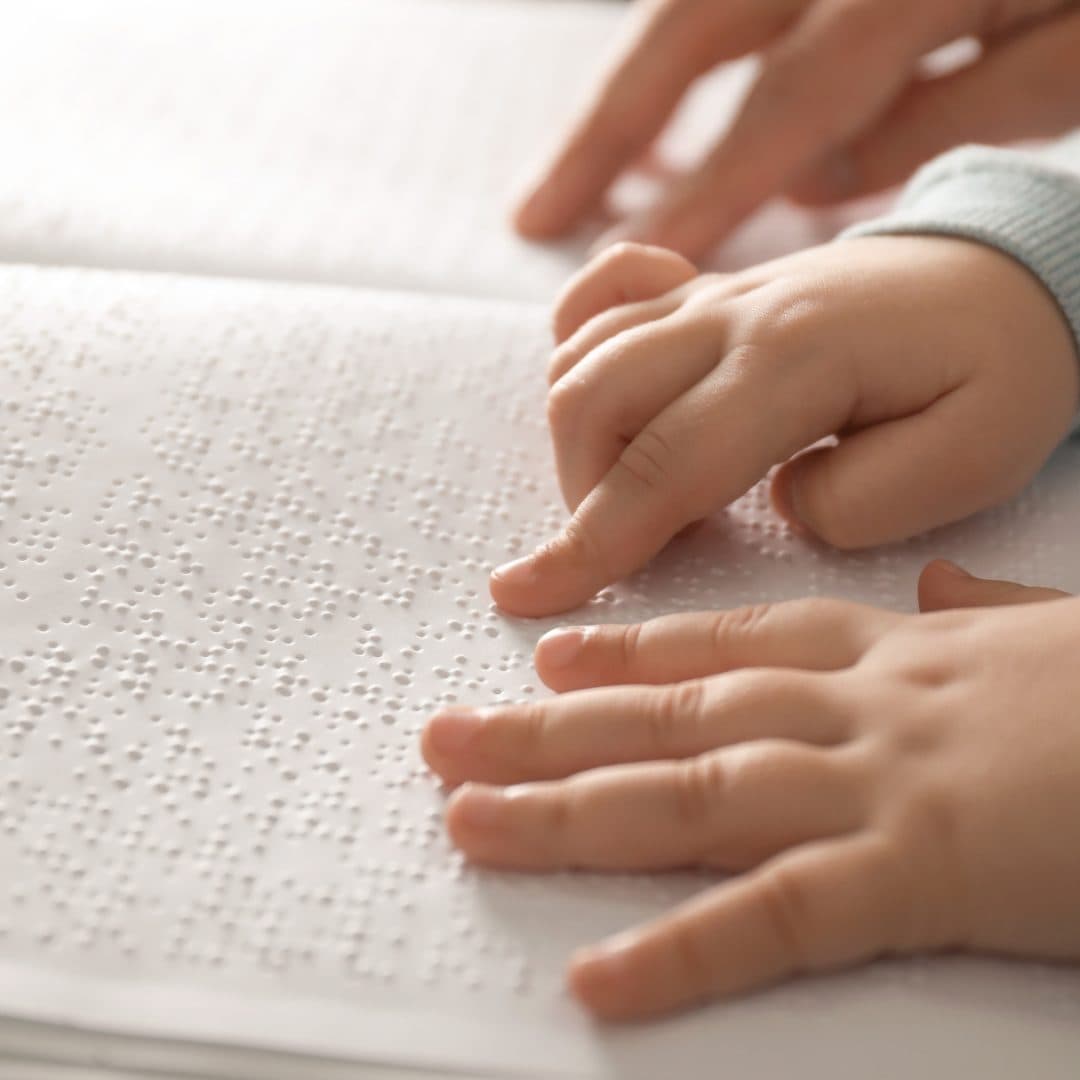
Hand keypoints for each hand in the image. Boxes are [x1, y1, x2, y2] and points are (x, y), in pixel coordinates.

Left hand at [423, 562, 1078, 1020]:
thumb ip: (986, 616)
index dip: (631, 649)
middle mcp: (859, 708)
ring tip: (467, 821)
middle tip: (444, 732)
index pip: (730, 641)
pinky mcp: (924, 873)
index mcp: (893, 653)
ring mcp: (880, 786)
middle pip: (672, 713)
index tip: (550, 654)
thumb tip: (946, 595)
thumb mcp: (1059, 634)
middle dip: (548, 727)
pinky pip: (778, 918)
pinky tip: (600, 985)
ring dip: (569, 812)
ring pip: (689, 793)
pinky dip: (685, 953)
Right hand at [488, 239, 1077, 616]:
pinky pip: (601, 297)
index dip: (590, 542)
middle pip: (591, 403)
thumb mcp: (976, 458)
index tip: (523, 595)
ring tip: (646, 495)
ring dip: (582, 446)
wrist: (1002, 276)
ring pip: (582, 358)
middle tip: (640, 548)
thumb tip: (774, 504)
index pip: (664, 464)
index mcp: (795, 358)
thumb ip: (862, 502)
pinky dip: (576, 348)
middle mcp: (733, 314)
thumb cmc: (998, 372)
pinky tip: (610, 393)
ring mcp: (711, 294)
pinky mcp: (702, 290)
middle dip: (584, 499)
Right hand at [514, 0, 1079, 259]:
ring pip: (700, 2)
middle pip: (698, 27)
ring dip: (632, 90)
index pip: (788, 101)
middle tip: (536, 212)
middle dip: (611, 126)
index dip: (709, 188)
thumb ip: (965, 111)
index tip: (643, 261)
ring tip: (582, 176)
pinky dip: (691, 50)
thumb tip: (829, 178)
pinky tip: (672, 118)